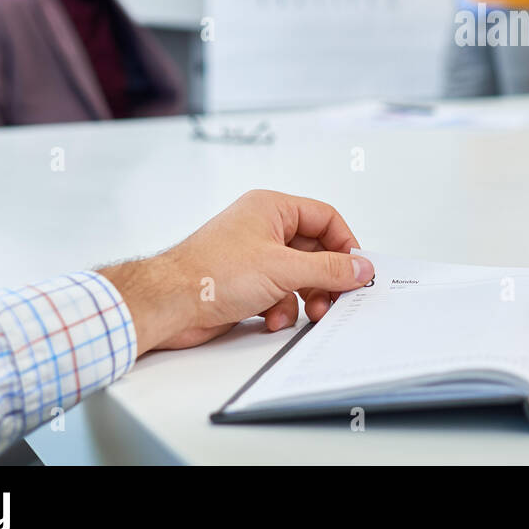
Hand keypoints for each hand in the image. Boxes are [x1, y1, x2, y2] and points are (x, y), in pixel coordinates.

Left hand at [99, 190, 373, 352]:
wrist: (167, 304)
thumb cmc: (210, 274)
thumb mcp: (283, 270)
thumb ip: (329, 269)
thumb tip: (361, 267)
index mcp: (272, 209)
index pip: (325, 218)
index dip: (345, 244)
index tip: (357, 270)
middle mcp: (263, 229)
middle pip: (314, 251)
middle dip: (325, 279)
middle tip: (335, 299)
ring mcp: (254, 257)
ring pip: (298, 277)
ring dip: (304, 298)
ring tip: (307, 313)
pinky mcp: (245, 284)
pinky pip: (279, 295)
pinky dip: (281, 310)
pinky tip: (270, 319)